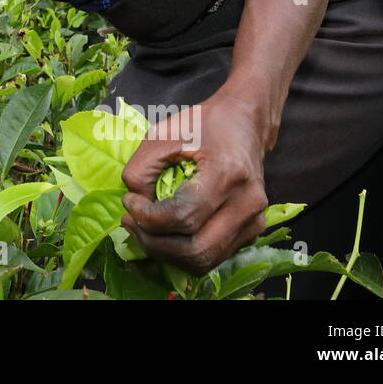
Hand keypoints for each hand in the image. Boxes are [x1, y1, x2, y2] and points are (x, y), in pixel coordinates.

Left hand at [119, 93, 270, 276]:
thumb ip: (140, 169)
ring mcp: (254, 221)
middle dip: (153, 242)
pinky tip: (164, 233)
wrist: (244, 123)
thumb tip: (136, 204)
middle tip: (130, 221)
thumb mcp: (161, 135)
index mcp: (227, 173)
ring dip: (165, 252)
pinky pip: (213, 256)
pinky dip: (182, 252)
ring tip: (142, 229)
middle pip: (195, 249)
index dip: (147, 217)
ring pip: (204, 261)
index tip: (129, 202)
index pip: (183, 217)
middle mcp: (246, 203)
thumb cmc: (202, 124)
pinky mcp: (252, 231)